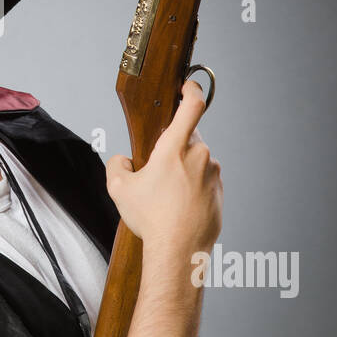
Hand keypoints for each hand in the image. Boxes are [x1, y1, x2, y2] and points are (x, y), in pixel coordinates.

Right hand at [105, 79, 222, 256]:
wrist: (178, 251)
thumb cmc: (151, 219)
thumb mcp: (119, 188)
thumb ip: (116, 165)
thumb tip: (123, 160)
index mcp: (175, 148)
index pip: (191, 107)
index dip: (190, 90)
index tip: (187, 86)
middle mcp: (199, 156)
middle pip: (187, 139)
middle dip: (172, 148)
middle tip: (156, 171)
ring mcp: (213, 175)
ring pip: (196, 162)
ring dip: (183, 170)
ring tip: (166, 197)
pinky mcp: (220, 193)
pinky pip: (205, 181)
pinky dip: (193, 188)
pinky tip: (179, 207)